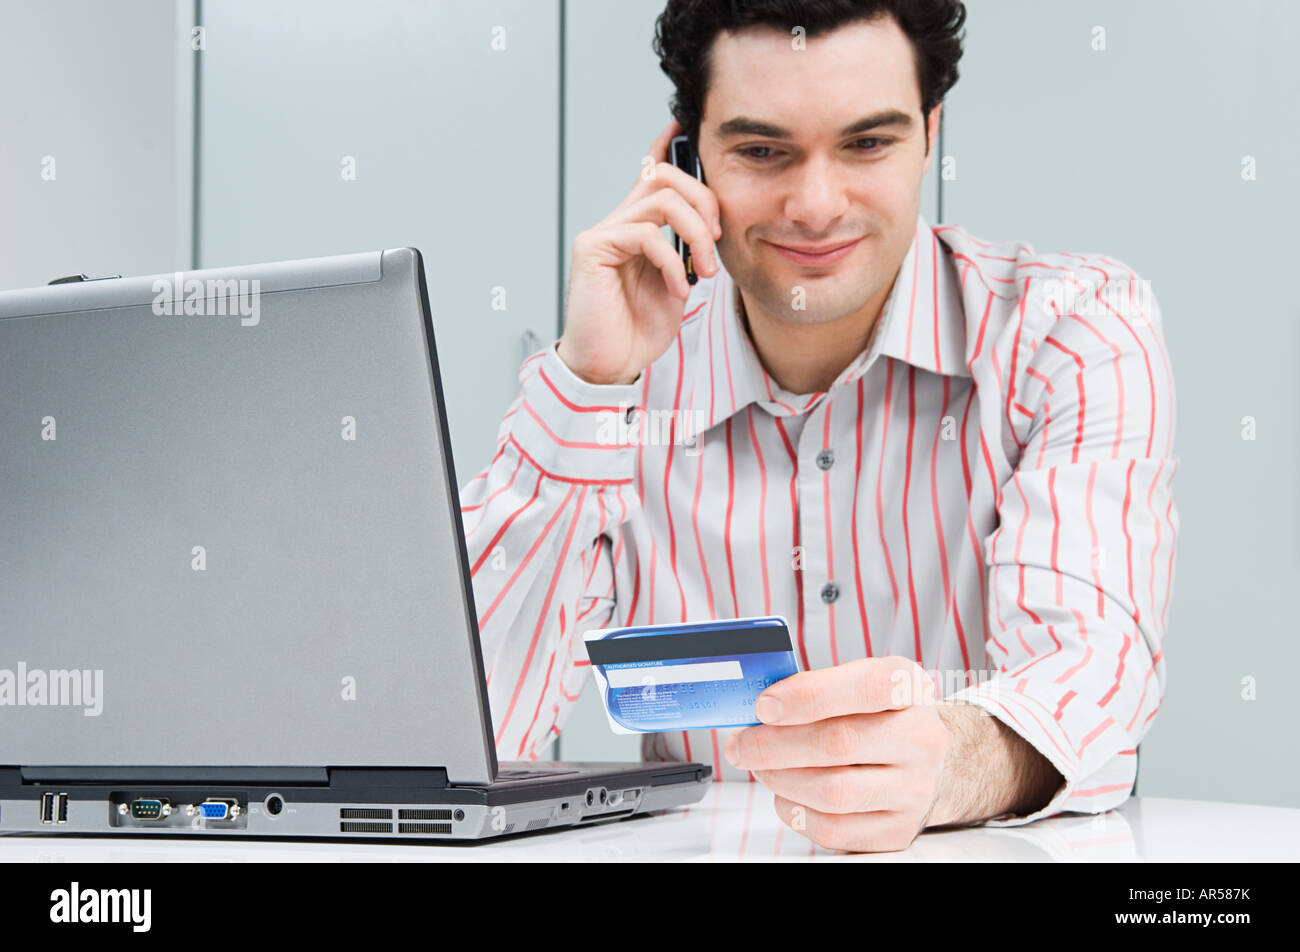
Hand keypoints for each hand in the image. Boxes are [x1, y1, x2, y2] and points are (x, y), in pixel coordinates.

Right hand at [557, 117, 721, 385]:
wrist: (610, 365)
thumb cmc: (638, 330)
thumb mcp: (677, 284)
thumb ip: (688, 251)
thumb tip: (711, 228)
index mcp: (639, 226)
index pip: (652, 172)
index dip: (669, 143)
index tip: (689, 126)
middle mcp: (619, 222)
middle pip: (663, 174)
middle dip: (703, 199)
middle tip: (716, 239)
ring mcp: (603, 233)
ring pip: (661, 199)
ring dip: (695, 233)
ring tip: (704, 269)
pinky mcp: (593, 249)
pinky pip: (645, 234)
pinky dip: (671, 261)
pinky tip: (678, 288)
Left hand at [724, 656, 951, 852]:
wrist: (921, 763)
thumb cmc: (874, 718)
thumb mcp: (855, 685)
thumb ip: (813, 689)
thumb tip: (759, 709)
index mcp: (908, 689)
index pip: (868, 686)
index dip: (809, 695)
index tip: (765, 706)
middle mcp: (921, 739)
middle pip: (839, 743)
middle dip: (774, 744)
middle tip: (741, 744)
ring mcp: (914, 789)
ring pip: (833, 792)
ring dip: (780, 779)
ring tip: (760, 767)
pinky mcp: (897, 830)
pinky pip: (834, 829)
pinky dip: (796, 811)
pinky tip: (787, 794)